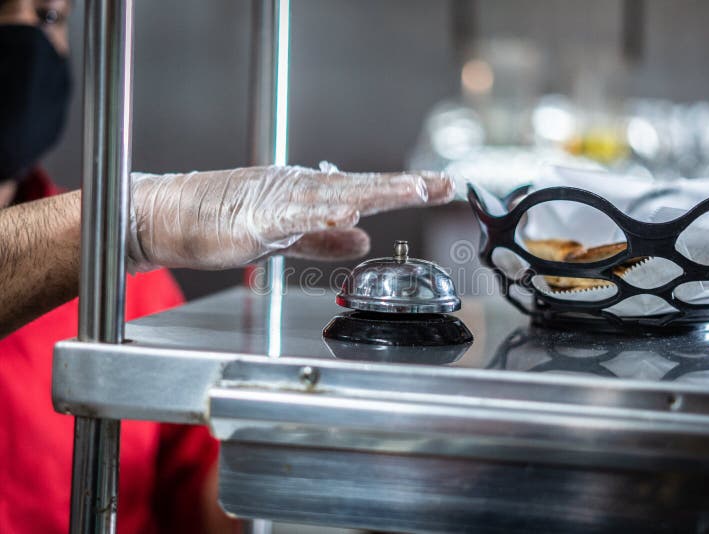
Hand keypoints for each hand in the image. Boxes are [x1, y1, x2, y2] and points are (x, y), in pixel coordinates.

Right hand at [127, 164, 453, 270]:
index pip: (367, 189)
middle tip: (444, 183)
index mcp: (310, 195)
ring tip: (412, 190)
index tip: (441, 185)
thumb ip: (326, 240)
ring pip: (336, 196)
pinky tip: (348, 215)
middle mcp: (301, 190)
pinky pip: (294, 218)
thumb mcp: (289, 235)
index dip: (404, 188)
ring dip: (376, 193)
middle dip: (405, 186)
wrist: (171, 215)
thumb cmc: (223, 221)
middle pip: (362, 186)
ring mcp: (280, 202)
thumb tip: (364, 242)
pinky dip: (322, 216)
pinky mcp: (256, 221)